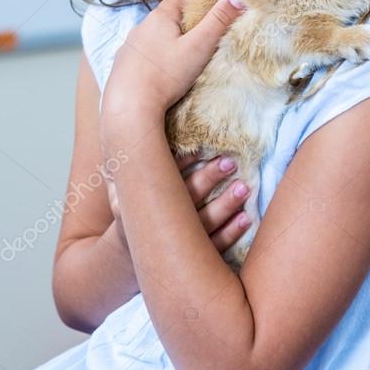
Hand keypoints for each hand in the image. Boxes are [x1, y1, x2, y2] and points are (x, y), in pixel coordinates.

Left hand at [100, 0, 247, 137]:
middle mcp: (141, 26)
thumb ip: (218, 20)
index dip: (197, 3)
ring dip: (167, 43)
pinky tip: (161, 74)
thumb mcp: (199, 46)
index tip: (210, 17)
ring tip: (182, 60)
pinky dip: (152, 59)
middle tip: (201, 41)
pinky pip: (141, 55)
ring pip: (153, 36)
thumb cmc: (167, 75)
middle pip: (167, 17)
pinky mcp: (122, 64)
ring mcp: (129, 46)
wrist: (130, 106)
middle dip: (184, 25)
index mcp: (159, 17)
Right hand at [104, 146, 252, 258]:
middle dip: (206, 180)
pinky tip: (247, 218)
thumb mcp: (126, 183)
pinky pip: (212, 249)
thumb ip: (141, 156)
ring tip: (244, 188)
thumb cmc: (133, 207)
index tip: (202, 146)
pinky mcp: (188, 260)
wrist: (121, 259)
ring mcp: (170, 245)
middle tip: (230, 161)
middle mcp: (151, 223)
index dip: (180, 162)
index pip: (159, 178)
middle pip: (182, 200)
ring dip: (225, 206)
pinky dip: (230, 233)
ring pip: (200, 226)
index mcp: (135, 200)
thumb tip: (155, 109)